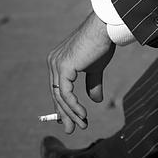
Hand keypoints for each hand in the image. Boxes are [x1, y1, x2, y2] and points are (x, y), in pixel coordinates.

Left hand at [47, 11, 115, 134]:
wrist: (105, 29)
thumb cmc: (102, 44)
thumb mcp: (96, 67)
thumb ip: (93, 84)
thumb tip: (95, 101)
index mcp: (58, 61)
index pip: (58, 88)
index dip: (64, 105)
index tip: (70, 120)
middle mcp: (53, 62)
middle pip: (56, 94)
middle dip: (65, 113)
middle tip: (72, 129)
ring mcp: (57, 64)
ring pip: (60, 96)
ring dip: (71, 113)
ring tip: (81, 125)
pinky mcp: (64, 67)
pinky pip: (65, 92)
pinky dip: (73, 106)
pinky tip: (81, 115)